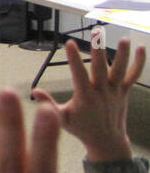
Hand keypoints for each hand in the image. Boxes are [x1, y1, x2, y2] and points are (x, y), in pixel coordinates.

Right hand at [33, 38, 144, 162]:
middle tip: (97, 31)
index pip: (78, 74)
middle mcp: (102, 92)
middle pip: (101, 67)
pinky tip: (141, 48)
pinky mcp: (124, 91)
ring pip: (121, 70)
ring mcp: (115, 91)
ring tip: (124, 38)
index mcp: (85, 97)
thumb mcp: (61, 119)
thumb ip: (48, 104)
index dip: (73, 58)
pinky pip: (133, 75)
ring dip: (123, 54)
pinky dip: (139, 62)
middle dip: (99, 49)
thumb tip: (34, 91)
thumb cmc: (81, 129)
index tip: (69, 42)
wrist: (107, 141)